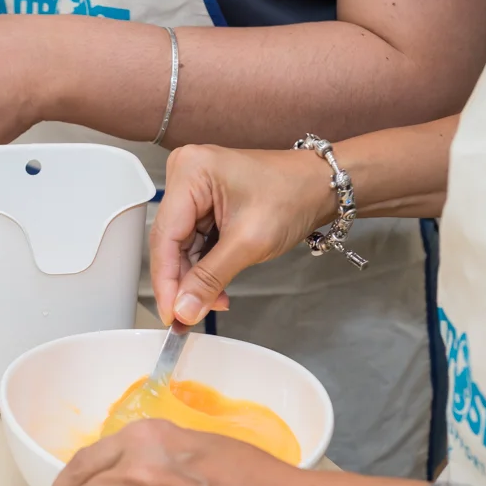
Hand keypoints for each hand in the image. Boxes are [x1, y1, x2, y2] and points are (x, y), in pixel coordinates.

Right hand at [150, 145, 334, 325]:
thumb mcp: (249, 242)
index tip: (169, 313)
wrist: (321, 186)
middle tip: (188, 314)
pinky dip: (204, 268)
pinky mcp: (203, 204)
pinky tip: (215, 287)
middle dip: (183, 282)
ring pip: (180, 247)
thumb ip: (210, 278)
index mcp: (190, 171)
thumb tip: (183, 309)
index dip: (165, 280)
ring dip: (195, 278)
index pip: (164, 236)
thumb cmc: (294, 195)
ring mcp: (193, 189)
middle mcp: (185, 175)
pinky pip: (194, 243)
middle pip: (170, 242)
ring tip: (212, 301)